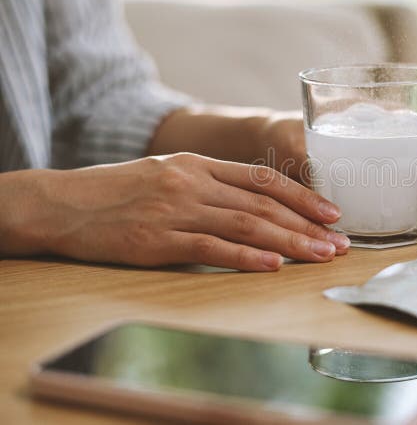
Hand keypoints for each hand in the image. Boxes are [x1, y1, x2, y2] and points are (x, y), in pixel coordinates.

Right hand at [0, 153, 349, 270]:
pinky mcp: (157, 240)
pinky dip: (245, 257)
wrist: (63, 204)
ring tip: (321, 256)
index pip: (264, 179)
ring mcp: (176, 210)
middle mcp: (194, 182)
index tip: (332, 213)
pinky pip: (210, 248)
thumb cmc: (119, 191)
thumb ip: (210, 183)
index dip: (303, 196)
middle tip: (340, 243)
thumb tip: (256, 203)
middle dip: (308, 224)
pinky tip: (272, 265)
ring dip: (290, 242)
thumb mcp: (168, 173)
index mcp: (199, 164)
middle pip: (264, 203)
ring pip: (247, 224)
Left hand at [255, 110, 416, 201]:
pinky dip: (400, 197)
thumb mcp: (293, 147)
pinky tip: (415, 209)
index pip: (400, 122)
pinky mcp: (356, 182)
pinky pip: (383, 188)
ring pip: (402, 169)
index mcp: (356, 118)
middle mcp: (367, 138)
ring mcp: (364, 161)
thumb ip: (305, 165)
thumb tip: (318, 187)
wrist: (266, 146)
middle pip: (410, 149)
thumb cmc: (282, 136)